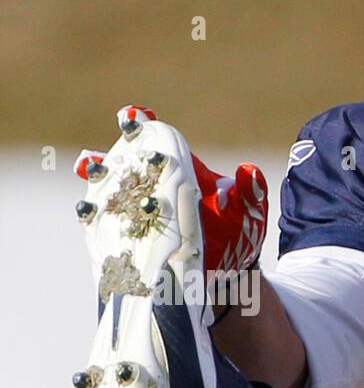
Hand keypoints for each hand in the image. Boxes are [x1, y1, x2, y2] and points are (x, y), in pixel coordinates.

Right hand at [76, 105, 267, 294]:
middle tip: (103, 153)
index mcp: (182, 169)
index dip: (144, 125)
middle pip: (129, 162)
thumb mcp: (249, 211)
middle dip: (115, 156)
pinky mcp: (136, 235)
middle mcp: (156, 185)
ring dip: (101, 182)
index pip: (161, 141)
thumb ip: (250, 191)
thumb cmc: (239, 232)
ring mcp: (143, 209)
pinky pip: (114, 225)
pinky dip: (100, 217)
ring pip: (115, 191)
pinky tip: (88, 211)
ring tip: (91, 174)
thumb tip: (249, 171)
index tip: (136, 116)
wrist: (228, 272)